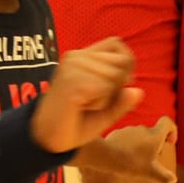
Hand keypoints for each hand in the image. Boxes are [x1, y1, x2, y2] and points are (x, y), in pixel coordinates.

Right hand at [30, 38, 140, 154]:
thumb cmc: (74, 122)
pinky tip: (80, 107)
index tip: (116, 86)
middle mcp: (76, 56)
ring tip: (84, 104)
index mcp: (82, 56)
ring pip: (115, 75)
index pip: (116, 44)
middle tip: (92, 100)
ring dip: (106, 97)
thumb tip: (138, 91)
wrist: (45, 139)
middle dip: (116, 86)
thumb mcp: (104, 112)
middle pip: (121, 61)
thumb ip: (121, 101)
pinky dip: (99, 103)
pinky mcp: (71, 81)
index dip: (125, 64)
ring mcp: (72, 67)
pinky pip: (104, 88)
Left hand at [76, 118, 176, 182]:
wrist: (106, 156)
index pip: (168, 122)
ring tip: (135, 161)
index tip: (169, 143)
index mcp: (154, 135)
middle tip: (150, 160)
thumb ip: (164, 176)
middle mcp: (143, 128)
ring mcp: (130, 129)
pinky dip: (129, 146)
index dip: (172, 130)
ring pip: (140, 136)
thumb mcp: (150, 172)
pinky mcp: (118, 133)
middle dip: (155, 145)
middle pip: (154, 132)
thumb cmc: (131, 163)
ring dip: (141, 146)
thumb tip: (173, 179)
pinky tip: (123, 158)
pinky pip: (128, 138)